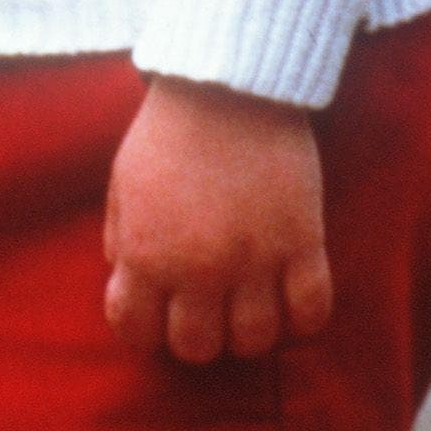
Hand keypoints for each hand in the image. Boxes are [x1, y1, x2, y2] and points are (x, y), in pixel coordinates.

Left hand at [103, 75, 332, 364]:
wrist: (230, 82)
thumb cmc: (170, 129)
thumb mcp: (122, 181)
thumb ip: (120, 237)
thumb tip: (125, 278)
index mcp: (146, 254)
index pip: (136, 332)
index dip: (145, 328)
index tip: (159, 312)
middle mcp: (198, 269)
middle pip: (197, 348)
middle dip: (198, 333)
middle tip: (208, 307)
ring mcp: (254, 260)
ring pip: (253, 341)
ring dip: (248, 329)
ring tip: (250, 303)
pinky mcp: (301, 242)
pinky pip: (310, 312)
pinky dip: (301, 318)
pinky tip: (291, 299)